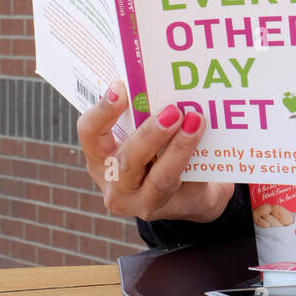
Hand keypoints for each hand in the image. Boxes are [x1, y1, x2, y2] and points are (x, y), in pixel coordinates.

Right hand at [77, 81, 235, 222]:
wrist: (190, 195)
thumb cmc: (162, 156)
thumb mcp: (148, 138)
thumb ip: (148, 117)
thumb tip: (169, 85)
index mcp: (100, 155)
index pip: (89, 132)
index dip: (102, 110)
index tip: (120, 86)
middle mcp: (112, 182)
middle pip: (127, 158)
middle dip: (151, 133)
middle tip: (173, 111)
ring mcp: (136, 201)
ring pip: (157, 178)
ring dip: (178, 148)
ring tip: (195, 122)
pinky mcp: (163, 209)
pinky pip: (180, 185)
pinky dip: (192, 162)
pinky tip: (205, 143)